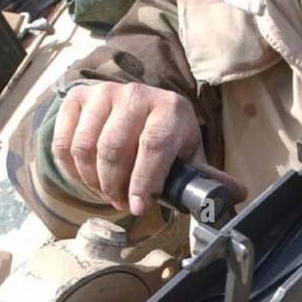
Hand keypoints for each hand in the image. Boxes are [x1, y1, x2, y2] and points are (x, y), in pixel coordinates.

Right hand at [52, 82, 246, 217]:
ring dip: (93, 181)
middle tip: (121, 205)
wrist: (140, 102)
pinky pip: (65, 141)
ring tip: (106, 193)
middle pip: (114, 150)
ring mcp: (103, 93)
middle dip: (115, 188)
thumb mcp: (189, 153)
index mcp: (170, 109)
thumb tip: (236, 195)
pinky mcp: (78, 98)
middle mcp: (135, 95)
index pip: (153, 147)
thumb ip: (206, 176)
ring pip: (86, 147)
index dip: (143, 181)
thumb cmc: (167, 136)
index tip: (138, 208)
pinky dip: (71, 168)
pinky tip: (86, 178)